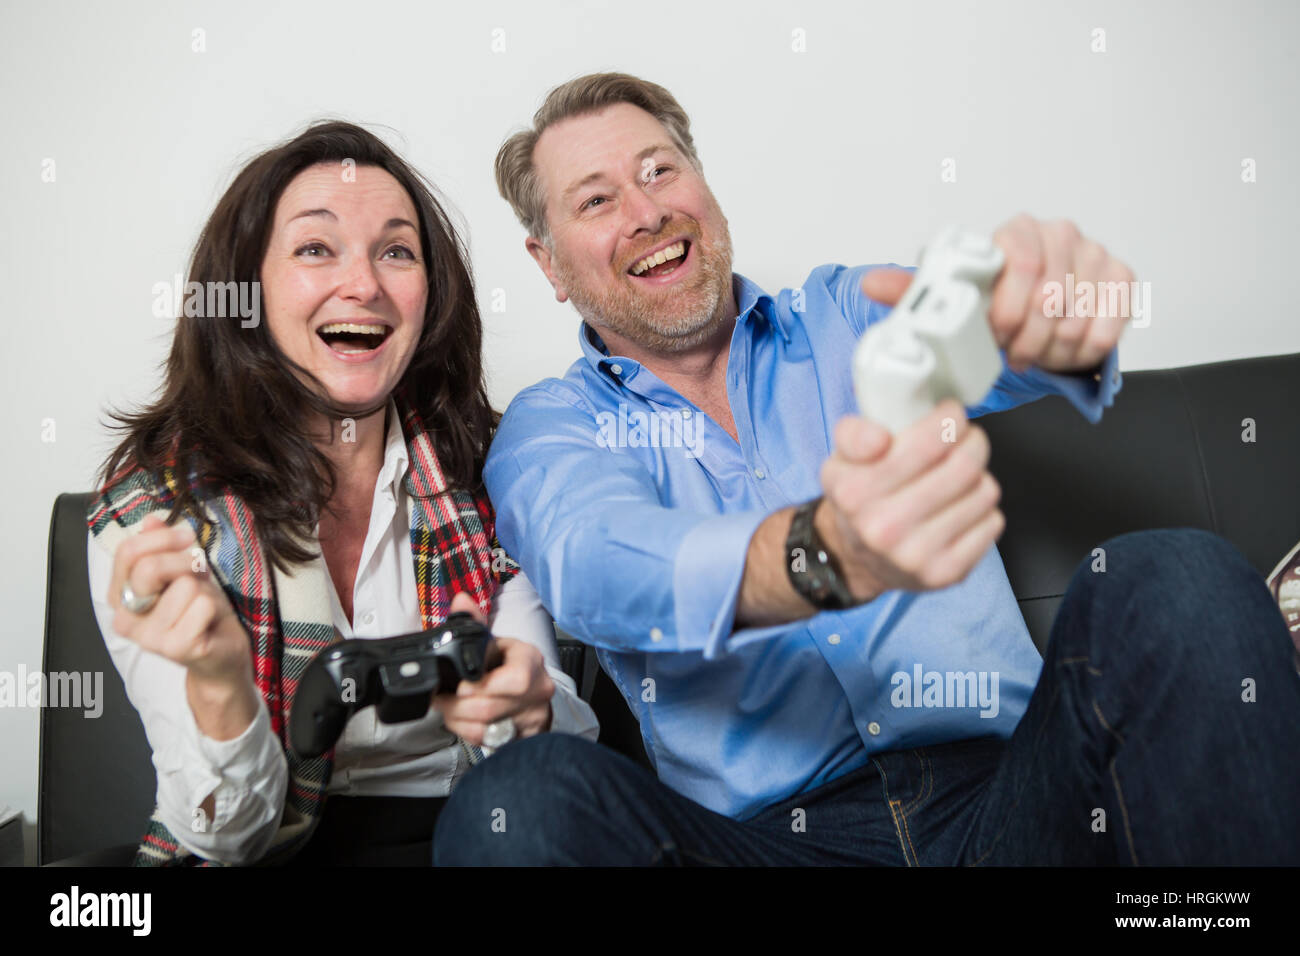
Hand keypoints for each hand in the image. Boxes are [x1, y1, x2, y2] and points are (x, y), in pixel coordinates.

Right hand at [107, 512, 252, 688]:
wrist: (220, 652)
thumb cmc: (199, 610)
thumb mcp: (182, 571)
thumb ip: (163, 547)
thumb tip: (151, 520)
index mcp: (120, 594)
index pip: (127, 552)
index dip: (161, 537)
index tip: (186, 536)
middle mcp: (125, 617)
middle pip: (150, 569)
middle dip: (185, 561)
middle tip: (198, 572)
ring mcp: (147, 637)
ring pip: (185, 586)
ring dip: (203, 590)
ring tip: (201, 605)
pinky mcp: (174, 648)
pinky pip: (202, 605)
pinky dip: (213, 607)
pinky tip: (208, 621)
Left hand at [430, 593, 554, 745]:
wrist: (533, 693)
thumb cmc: (510, 665)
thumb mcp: (494, 641)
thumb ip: (474, 622)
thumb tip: (461, 600)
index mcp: (531, 660)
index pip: (515, 680)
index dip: (481, 686)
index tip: (460, 686)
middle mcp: (538, 690)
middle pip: (490, 707)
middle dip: (456, 706)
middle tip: (440, 699)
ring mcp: (533, 717)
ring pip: (486, 728)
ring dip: (457, 720)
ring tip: (448, 709)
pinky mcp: (523, 737)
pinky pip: (488, 742)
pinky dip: (467, 733)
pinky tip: (462, 722)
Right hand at [818, 400, 1002, 597]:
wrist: (860, 559)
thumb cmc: (860, 499)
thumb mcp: (840, 460)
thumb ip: (853, 434)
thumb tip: (880, 438)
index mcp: (856, 492)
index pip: (927, 443)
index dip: (949, 418)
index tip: (949, 414)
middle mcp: (884, 527)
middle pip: (964, 464)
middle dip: (973, 441)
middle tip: (965, 439)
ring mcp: (917, 554)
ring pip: (984, 491)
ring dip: (979, 476)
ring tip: (959, 478)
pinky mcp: (947, 572)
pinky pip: (993, 522)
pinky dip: (983, 509)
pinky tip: (961, 508)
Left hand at [861, 215, 1134, 373]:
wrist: (1034, 312)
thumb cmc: (992, 299)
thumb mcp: (949, 295)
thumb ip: (911, 290)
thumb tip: (870, 284)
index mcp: (1016, 231)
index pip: (1021, 262)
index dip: (1008, 308)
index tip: (997, 336)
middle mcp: (1059, 233)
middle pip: (1050, 295)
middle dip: (1028, 337)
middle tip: (1014, 352)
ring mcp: (1094, 254)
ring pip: (1077, 316)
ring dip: (1052, 349)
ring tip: (1034, 352)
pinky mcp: (1121, 278)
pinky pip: (1108, 325)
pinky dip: (1082, 350)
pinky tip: (1063, 351)